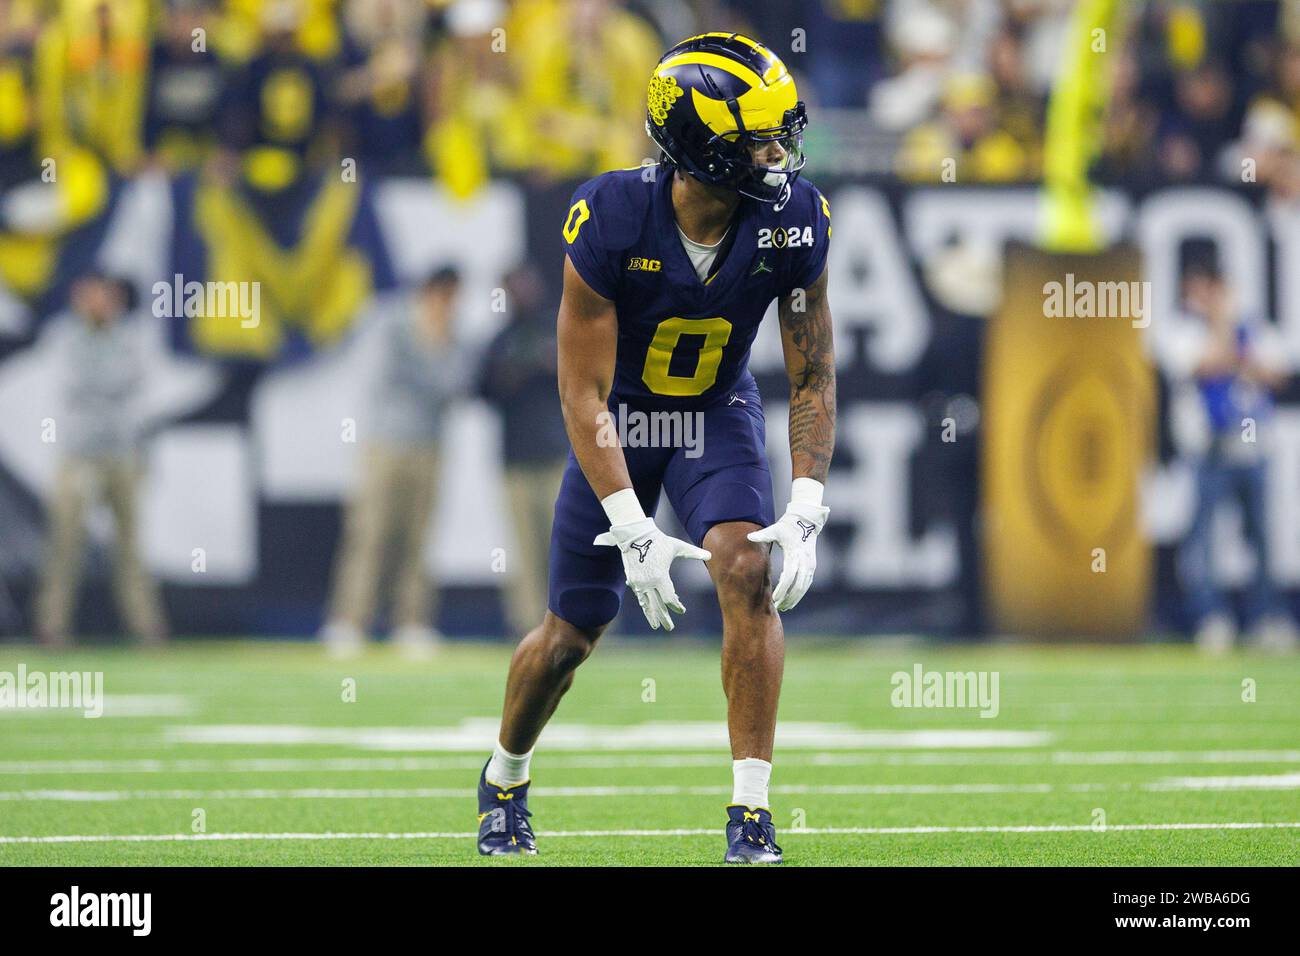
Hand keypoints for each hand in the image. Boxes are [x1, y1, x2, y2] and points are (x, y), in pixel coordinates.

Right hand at [594, 518, 710, 629]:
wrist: (635, 536)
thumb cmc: (659, 541)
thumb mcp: (677, 546)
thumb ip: (693, 552)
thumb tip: (710, 555)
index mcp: (660, 576)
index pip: (670, 599)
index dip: (676, 606)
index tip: (682, 610)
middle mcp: (648, 582)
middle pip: (658, 606)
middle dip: (664, 618)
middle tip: (670, 628)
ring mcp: (638, 583)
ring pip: (646, 604)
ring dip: (652, 615)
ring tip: (656, 626)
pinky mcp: (632, 581)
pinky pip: (640, 597)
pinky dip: (645, 606)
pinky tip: (648, 612)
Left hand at [747, 499, 828, 611]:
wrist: (806, 521)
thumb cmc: (788, 526)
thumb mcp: (775, 529)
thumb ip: (763, 535)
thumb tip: (749, 537)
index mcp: (795, 555)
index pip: (789, 577)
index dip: (782, 590)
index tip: (774, 599)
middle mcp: (805, 562)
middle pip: (798, 586)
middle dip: (788, 598)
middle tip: (778, 607)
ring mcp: (810, 565)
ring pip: (804, 587)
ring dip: (795, 598)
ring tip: (785, 607)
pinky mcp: (812, 566)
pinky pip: (807, 583)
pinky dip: (800, 593)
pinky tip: (793, 599)